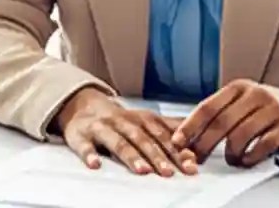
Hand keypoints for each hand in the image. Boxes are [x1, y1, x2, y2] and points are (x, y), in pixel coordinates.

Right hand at [53, 88, 198, 176]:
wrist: (81, 105)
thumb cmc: (119, 119)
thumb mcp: (145, 120)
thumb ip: (169, 129)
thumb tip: (197, 140)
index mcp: (142, 119)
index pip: (163, 135)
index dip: (177, 150)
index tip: (191, 164)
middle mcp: (123, 121)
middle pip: (142, 139)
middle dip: (157, 156)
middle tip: (169, 172)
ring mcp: (101, 128)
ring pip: (118, 142)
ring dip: (130, 156)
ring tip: (143, 171)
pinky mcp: (80, 136)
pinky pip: (84, 146)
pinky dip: (89, 154)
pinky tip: (95, 165)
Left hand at [171, 80, 278, 166]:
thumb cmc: (268, 107)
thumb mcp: (245, 101)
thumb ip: (222, 112)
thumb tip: (190, 135)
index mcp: (240, 88)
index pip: (208, 107)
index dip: (190, 126)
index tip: (177, 142)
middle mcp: (256, 94)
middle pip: (222, 122)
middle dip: (204, 143)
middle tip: (196, 158)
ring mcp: (273, 110)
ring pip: (240, 135)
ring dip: (230, 153)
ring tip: (230, 159)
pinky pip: (262, 146)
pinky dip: (249, 157)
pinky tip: (246, 160)